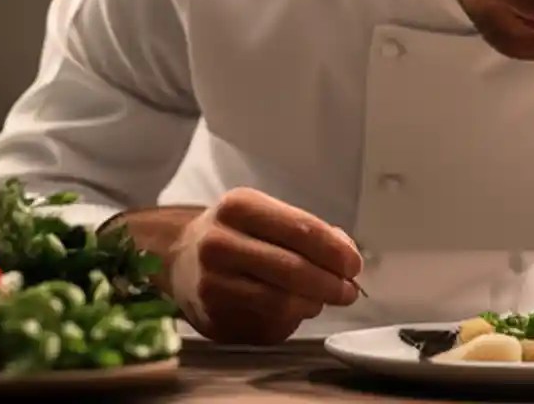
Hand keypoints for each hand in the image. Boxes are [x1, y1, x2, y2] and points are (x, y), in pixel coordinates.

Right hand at [112, 188, 362, 344]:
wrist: (179, 258)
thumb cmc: (237, 234)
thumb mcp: (267, 215)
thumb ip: (310, 231)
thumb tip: (347, 257)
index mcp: (239, 208)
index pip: (301, 230)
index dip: (335, 252)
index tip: (354, 265)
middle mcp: (219, 244)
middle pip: (293, 270)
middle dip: (331, 283)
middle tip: (349, 291)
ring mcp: (212, 285)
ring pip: (281, 303)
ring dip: (312, 304)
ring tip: (320, 299)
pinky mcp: (213, 319)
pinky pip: (267, 326)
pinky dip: (290, 321)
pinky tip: (291, 310)